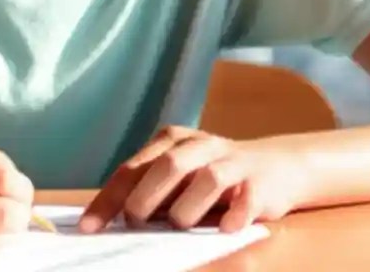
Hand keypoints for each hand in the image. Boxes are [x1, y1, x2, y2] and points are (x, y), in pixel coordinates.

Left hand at [79, 126, 307, 233]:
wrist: (280, 166)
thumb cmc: (215, 176)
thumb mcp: (180, 177)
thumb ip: (150, 192)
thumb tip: (112, 224)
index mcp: (173, 141)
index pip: (132, 169)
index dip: (109, 200)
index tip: (88, 229)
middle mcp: (202, 145)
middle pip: (168, 166)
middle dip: (145, 198)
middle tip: (136, 223)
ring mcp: (233, 162)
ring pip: (207, 179)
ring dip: (187, 210)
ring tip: (181, 225)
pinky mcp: (260, 184)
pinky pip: (246, 201)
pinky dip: (233, 217)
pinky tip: (225, 229)